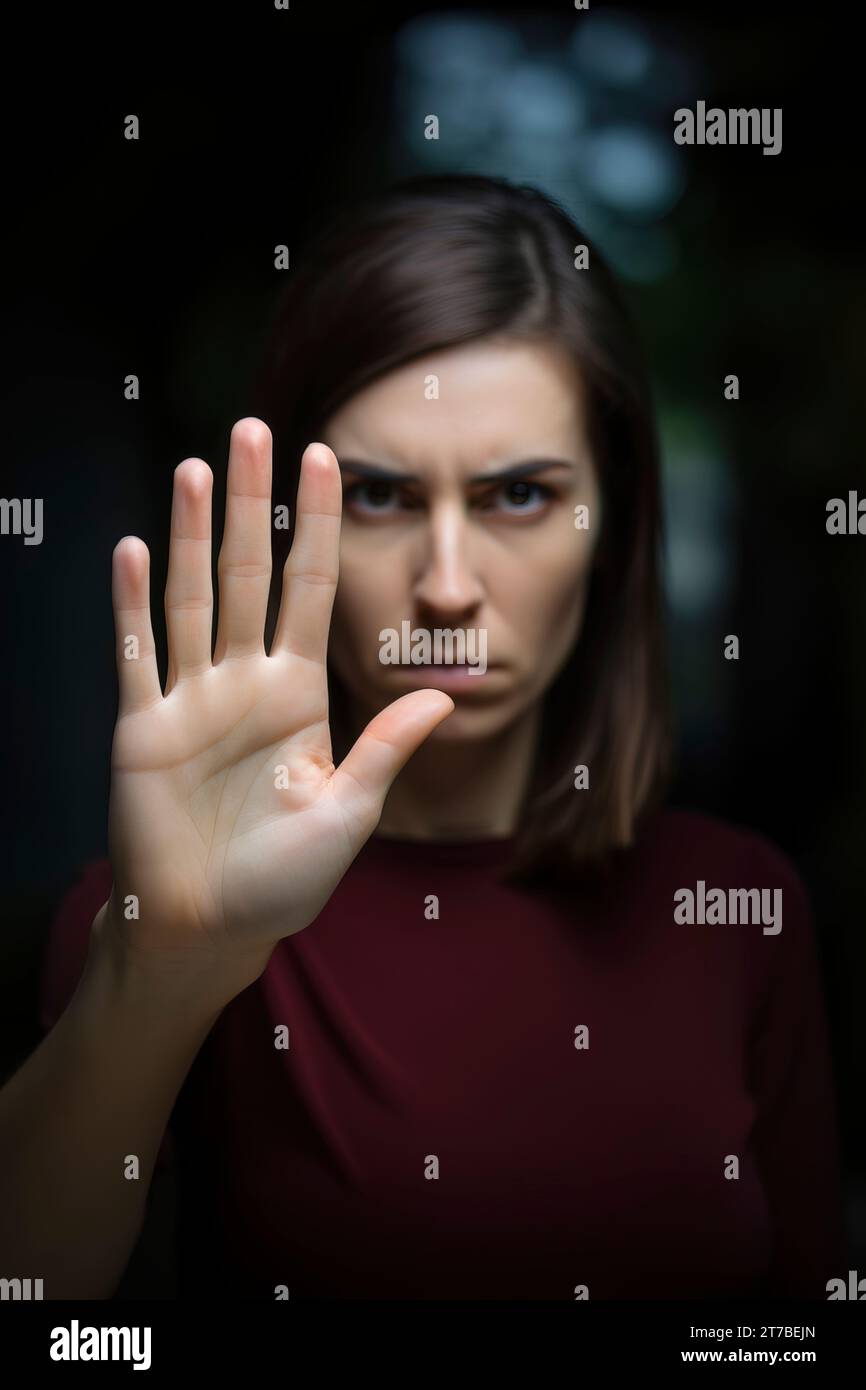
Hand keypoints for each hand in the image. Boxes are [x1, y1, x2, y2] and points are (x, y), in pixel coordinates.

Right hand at [102, 418, 452, 986]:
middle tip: (253, 429)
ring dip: (187, 533)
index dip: (317, 525)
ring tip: (193, 468)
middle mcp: (245, 682)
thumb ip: (385, 750)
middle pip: (248, 573)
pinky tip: (133, 550)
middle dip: (250, 503)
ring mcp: (192, 699)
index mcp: (299, 694)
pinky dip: (132, 604)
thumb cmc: (283, 880)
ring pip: (190, 598)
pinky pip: (137, 654)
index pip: (311, 589)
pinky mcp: (144, 728)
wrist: (209, 928)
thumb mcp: (348, 813)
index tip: (326, 458)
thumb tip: (442, 694)